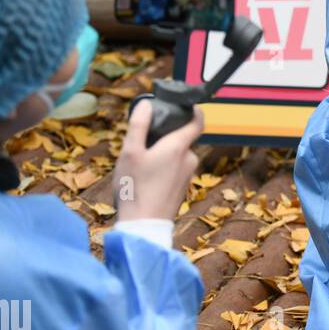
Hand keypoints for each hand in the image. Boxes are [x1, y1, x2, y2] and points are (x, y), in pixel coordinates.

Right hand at [114, 100, 202, 221]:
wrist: (144, 226)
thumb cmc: (135, 187)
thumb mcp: (130, 152)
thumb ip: (139, 126)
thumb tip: (146, 104)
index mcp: (179, 147)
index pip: (197, 121)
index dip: (193, 110)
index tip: (183, 105)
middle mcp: (189, 159)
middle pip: (181, 138)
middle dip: (164, 136)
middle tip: (141, 141)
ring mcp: (188, 174)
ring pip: (176, 155)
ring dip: (161, 153)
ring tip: (139, 163)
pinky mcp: (183, 187)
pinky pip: (174, 169)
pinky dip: (163, 167)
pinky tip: (145, 178)